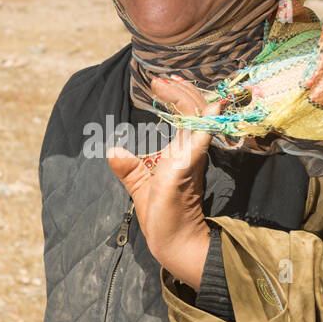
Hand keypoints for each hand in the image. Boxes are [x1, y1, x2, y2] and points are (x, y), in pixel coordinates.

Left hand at [106, 74, 219, 290]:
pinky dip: (203, 120)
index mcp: (181, 153)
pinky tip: (211, 105)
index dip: (178, 97)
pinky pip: (198, 138)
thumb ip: (129, 169)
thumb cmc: (161, 217)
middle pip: (194, 111)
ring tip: (167, 82)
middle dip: (182, 91)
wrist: (172, 242)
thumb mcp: (140, 186)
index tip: (161, 83)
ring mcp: (190, 158)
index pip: (185, 116)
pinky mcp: (186, 167)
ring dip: (184, 97)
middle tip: (165, 78)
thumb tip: (111, 151)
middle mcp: (190, 151)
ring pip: (196, 117)